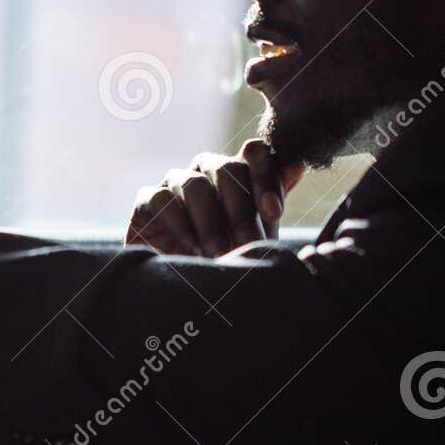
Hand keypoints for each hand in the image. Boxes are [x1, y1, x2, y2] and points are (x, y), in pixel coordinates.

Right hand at [126, 140, 304, 256]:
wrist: (180, 291)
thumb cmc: (222, 261)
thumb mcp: (254, 238)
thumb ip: (271, 204)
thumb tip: (296, 166)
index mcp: (238, 176)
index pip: (255, 153)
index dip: (266, 176)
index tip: (273, 213)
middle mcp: (207, 173)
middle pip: (227, 168)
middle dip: (241, 210)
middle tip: (247, 245)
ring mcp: (175, 184)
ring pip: (195, 183)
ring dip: (211, 222)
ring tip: (219, 253)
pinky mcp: (147, 202)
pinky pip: (161, 199)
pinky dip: (180, 223)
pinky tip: (191, 247)